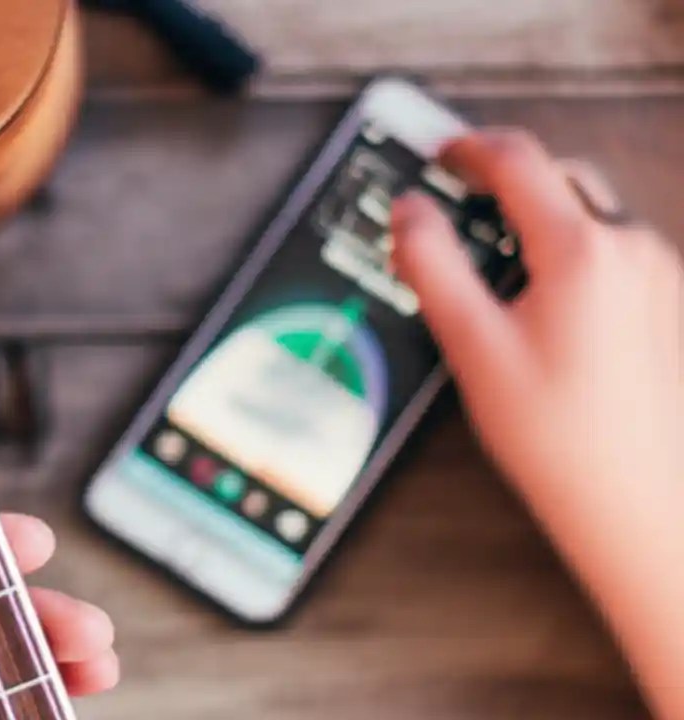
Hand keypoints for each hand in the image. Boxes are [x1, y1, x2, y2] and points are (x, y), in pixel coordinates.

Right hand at [391, 129, 682, 717]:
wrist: (641, 505)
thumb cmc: (562, 440)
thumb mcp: (472, 347)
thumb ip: (433, 266)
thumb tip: (409, 214)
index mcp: (582, 251)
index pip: (518, 160)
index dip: (467, 148)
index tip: (437, 154)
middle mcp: (631, 252)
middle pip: (559, 176)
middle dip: (504, 179)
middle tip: (456, 201)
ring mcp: (656, 278)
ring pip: (588, 213)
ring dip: (537, 217)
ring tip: (492, 264)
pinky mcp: (664, 305)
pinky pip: (610, 250)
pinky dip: (566, 251)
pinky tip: (537, 301)